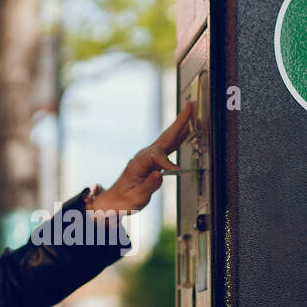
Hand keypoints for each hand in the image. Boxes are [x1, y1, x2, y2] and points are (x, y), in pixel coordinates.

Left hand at [90, 100, 194, 214]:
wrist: (115, 199)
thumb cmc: (124, 199)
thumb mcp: (135, 197)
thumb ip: (148, 186)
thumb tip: (159, 175)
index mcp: (138, 164)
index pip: (156, 156)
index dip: (167, 162)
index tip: (176, 170)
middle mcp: (144, 156)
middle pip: (164, 137)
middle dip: (178, 122)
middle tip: (189, 106)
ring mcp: (149, 156)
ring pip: (168, 138)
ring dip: (180, 124)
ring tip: (191, 112)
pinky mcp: (153, 160)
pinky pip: (169, 145)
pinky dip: (179, 136)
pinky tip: (186, 130)